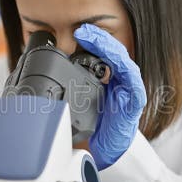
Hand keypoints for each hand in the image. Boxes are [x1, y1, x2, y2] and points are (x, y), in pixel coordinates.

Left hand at [74, 24, 146, 168]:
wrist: (106, 150)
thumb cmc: (95, 125)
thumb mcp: (78, 100)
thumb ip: (70, 84)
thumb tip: (46, 72)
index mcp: (107, 77)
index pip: (100, 53)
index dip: (90, 41)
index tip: (77, 32)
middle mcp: (119, 79)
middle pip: (111, 52)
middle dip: (97, 39)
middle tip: (82, 31)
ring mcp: (128, 88)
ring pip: (122, 61)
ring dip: (108, 48)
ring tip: (95, 39)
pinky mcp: (134, 101)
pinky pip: (132, 80)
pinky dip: (125, 68)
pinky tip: (115, 60)